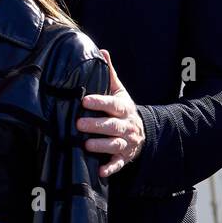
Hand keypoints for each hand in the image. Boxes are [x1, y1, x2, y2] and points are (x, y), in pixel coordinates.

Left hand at [77, 48, 143, 179]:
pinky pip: (119, 164)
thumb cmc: (123, 109)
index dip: (100, 102)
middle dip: (97, 125)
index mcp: (124, 108)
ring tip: (86, 145)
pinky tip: (101, 171)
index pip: (113, 105)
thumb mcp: (120, 92)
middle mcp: (126, 126)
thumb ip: (110, 75)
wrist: (142, 133)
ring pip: (115, 145)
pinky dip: (111, 168)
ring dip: (102, 146)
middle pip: (113, 126)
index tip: (85, 100)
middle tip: (79, 124)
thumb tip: (102, 51)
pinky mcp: (124, 158)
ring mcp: (126, 143)